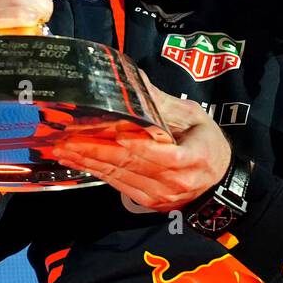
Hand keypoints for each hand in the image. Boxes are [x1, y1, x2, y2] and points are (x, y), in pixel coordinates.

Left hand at [49, 75, 232, 210]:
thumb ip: (163, 103)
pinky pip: (119, 185)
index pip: (161, 154)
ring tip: (63, 150)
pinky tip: (79, 162)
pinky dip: (98, 172)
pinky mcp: (149, 202)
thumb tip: (135, 80)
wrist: (219, 182)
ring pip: (120, 177)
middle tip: (66, 139)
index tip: (109, 132)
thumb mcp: (194, 117)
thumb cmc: (207, 143)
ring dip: (89, 163)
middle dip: (95, 151)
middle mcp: (175, 181)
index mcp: (193, 157)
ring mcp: (161, 195)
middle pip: (131, 165)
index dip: (135, 144)